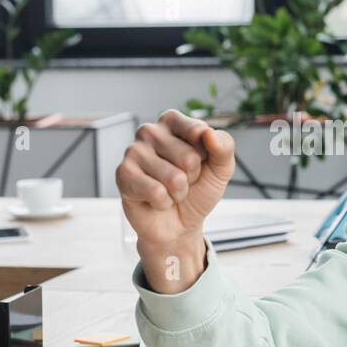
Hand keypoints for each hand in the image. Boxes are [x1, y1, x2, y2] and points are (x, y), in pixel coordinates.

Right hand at [115, 109, 235, 292]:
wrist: (179, 225)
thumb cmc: (197, 191)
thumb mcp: (221, 169)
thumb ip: (224, 147)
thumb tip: (207, 133)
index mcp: (172, 121)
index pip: (198, 131)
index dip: (206, 155)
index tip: (199, 162)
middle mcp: (150, 131)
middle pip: (188, 158)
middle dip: (192, 177)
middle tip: (182, 182)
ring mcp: (134, 152)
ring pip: (174, 178)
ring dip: (178, 192)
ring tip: (169, 191)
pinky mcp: (123, 174)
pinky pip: (156, 192)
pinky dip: (163, 203)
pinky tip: (155, 200)